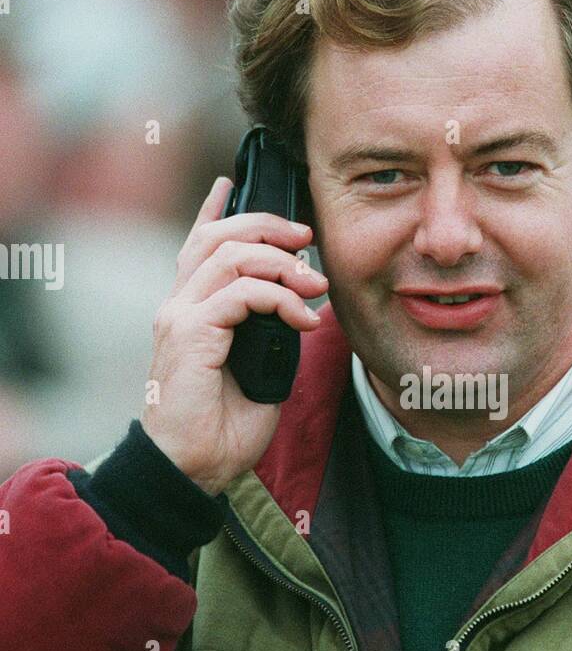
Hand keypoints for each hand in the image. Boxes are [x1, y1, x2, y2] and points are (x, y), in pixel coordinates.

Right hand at [140, 176, 327, 494]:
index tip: (237, 182)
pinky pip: (240, 294)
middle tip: (307, 240)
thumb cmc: (222, 429)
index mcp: (189, 310)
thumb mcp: (257, 369)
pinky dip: (280, 298)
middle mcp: (178, 305)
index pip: (198, 243)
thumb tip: (301, 307)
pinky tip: (305, 320)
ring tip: (315, 287)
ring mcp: (179, 317)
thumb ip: (268, 331)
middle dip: (267, 226)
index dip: (218, 208)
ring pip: (231, 256)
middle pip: (216, 236)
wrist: (191, 469)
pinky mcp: (190, 335)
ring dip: (283, 264)